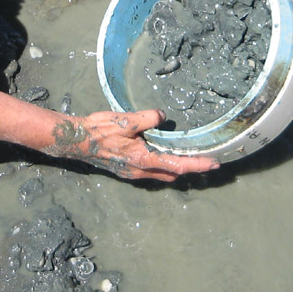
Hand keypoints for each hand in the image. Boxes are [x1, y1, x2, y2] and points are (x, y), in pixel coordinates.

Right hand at [44, 109, 218, 181]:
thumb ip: (147, 118)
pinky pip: (152, 172)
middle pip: (173, 174)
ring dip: (176, 168)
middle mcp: (140, 171)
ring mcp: (132, 173)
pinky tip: (162, 156)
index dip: (198, 164)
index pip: (178, 165)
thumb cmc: (100, 130)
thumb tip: (162, 116)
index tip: (215, 163)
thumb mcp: (126, 120)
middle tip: (205, 160)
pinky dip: (163, 166)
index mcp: (143, 159)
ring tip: (188, 158)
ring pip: (162, 175)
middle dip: (190, 169)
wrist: (77, 140)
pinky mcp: (126, 170)